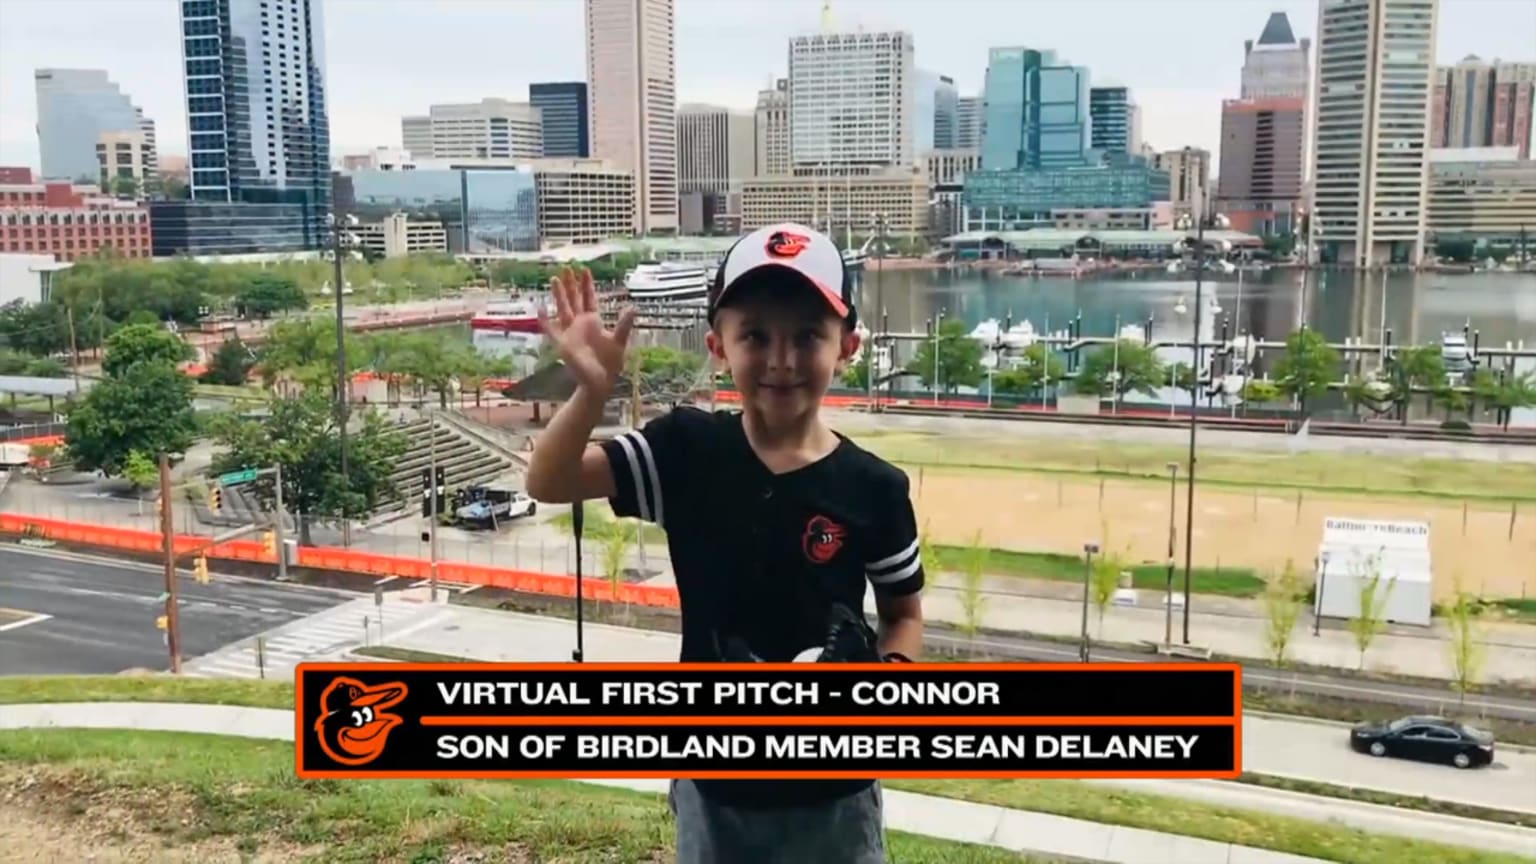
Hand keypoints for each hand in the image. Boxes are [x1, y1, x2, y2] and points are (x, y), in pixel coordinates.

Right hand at [539, 266, 636, 394]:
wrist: (600, 382)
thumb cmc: (610, 364)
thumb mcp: (619, 341)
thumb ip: (624, 324)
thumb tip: (633, 307)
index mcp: (593, 322)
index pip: (589, 298)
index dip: (586, 284)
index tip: (584, 270)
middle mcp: (580, 324)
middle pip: (574, 299)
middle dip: (571, 284)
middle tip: (567, 267)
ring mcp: (569, 332)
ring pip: (562, 309)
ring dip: (559, 295)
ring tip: (555, 279)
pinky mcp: (562, 343)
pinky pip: (551, 330)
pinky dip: (545, 321)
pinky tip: (540, 309)